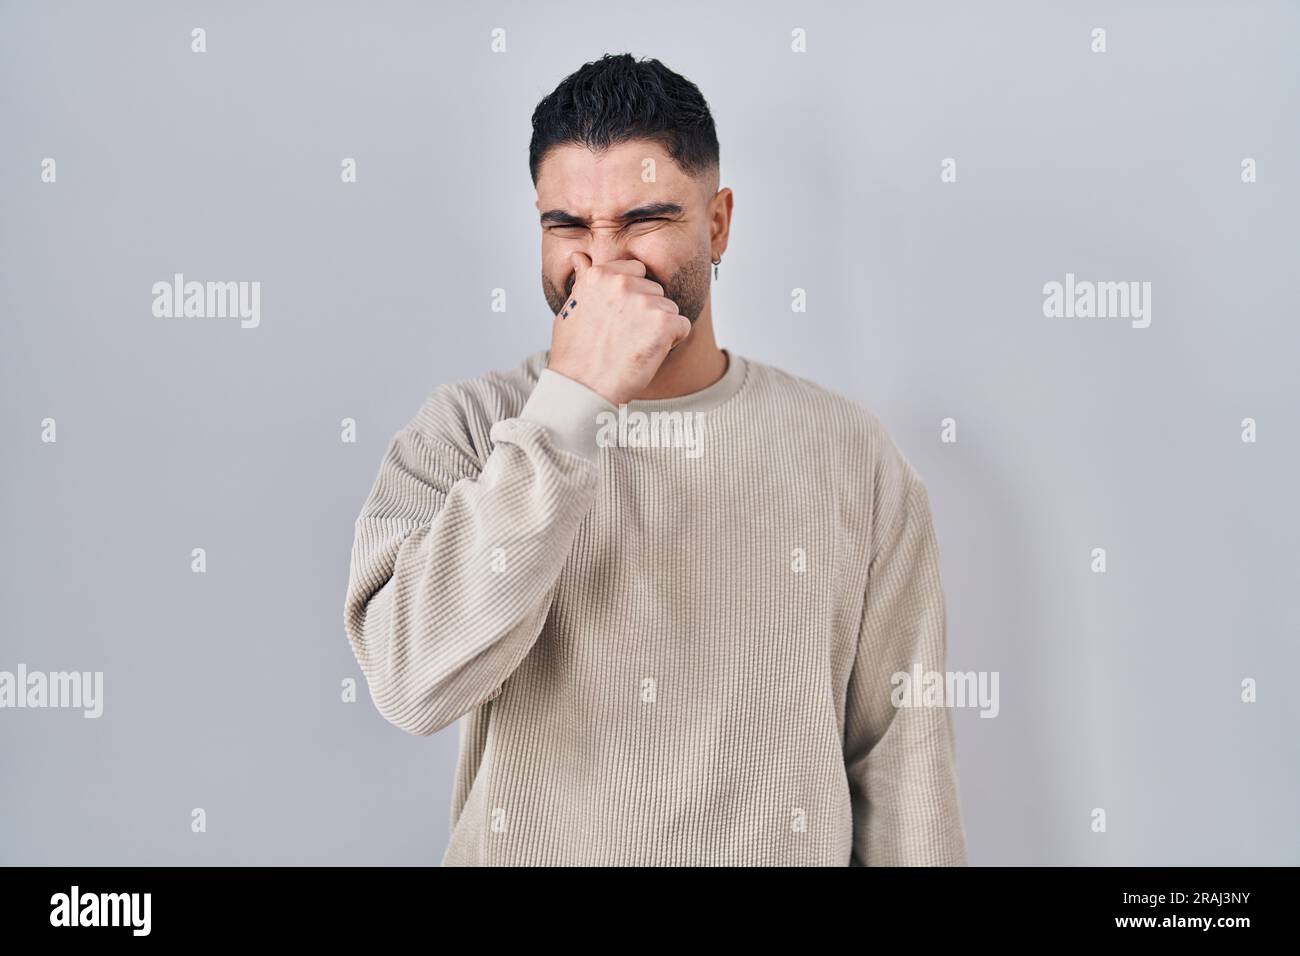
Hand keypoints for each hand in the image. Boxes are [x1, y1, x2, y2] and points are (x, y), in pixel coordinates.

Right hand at [546, 252, 692, 405]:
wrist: (582, 387)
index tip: (620, 318)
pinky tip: (648, 353)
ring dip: (659, 328)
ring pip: (669, 309)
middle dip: (647, 313)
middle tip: (625, 338)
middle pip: (655, 290)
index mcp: (600, 275)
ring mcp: (644, 301)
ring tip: (634, 347)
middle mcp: (622, 282)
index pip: (636, 271)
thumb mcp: (571, 307)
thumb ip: (584, 280)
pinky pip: (682, 326)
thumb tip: (579, 256)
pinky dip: (672, 342)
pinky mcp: (663, 322)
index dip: (633, 297)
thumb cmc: (575, 354)